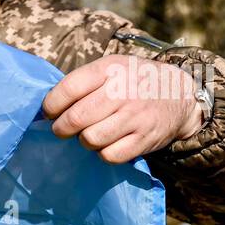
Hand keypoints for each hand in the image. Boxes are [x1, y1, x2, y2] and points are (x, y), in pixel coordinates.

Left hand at [43, 55, 204, 163]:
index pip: (67, 90)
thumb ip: (80, 83)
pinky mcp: (144, 139)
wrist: (179, 94)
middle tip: (64, 128)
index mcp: (109, 69)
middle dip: (62, 128)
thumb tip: (45, 110)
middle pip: (75, 119)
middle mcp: (123, 91)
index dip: (51, 106)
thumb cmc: (132, 81)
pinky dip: (103, 153)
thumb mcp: (110, 68)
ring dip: (84, 140)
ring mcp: (135, 116)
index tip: (50, 112)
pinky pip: (109, 155)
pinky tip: (108, 142)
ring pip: (90, 140)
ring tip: (91, 132)